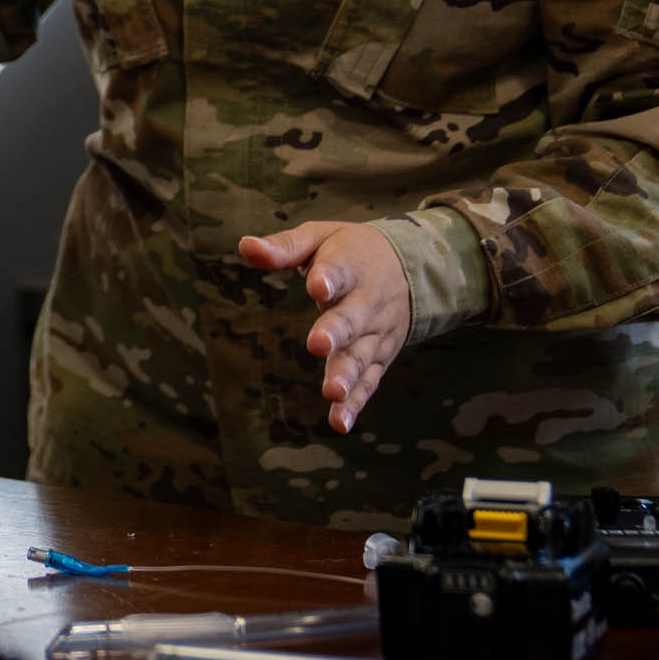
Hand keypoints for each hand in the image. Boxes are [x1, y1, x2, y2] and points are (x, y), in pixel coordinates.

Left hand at [237, 223, 409, 433]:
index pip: (340, 271)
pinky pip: (369, 382)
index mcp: (351, 266)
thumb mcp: (321, 237)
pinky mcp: (379, 357)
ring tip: (331, 392)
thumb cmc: (352, 251)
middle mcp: (367, 303)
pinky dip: (356, 402)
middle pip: (351, 319)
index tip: (317, 286)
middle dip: (336, 332)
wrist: (413, 265)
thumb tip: (244, 246)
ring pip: (361, 356)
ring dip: (346, 375)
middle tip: (319, 344)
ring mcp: (375, 333)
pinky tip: (339, 422)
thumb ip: (284, 247)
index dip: (328, 279)